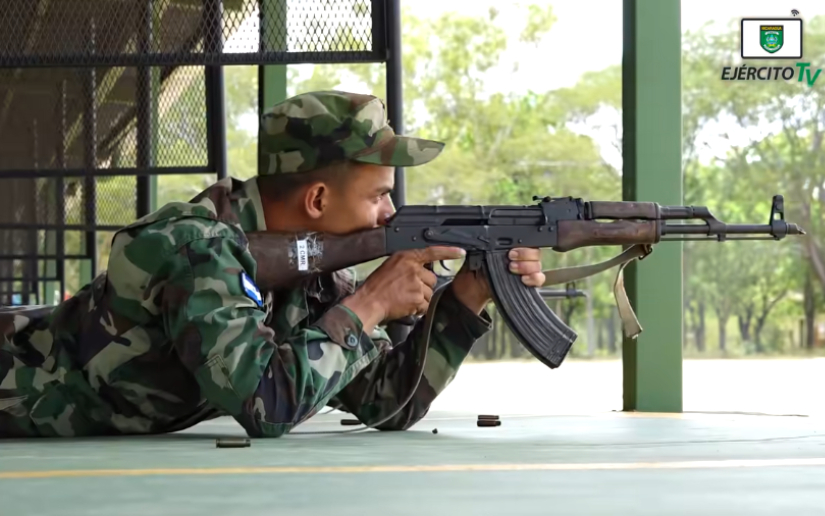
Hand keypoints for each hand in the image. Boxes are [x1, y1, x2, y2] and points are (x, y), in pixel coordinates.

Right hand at [341, 246, 465, 332]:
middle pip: (432, 279)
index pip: (432, 251)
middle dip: (423, 287)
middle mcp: (413, 268)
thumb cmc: (376, 286)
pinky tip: (406, 306)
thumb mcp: (390, 266)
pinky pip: (426, 305)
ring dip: (420, 299)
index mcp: (406, 257)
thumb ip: (407, 265)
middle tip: (407, 291)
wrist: (368, 302)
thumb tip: (421, 270)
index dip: (449, 251)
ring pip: (429, 293)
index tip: (461, 252)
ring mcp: (416, 283)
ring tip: (404, 299)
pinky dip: (418, 309)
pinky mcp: (417, 297)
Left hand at [451, 248, 544, 312]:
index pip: (528, 241)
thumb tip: (485, 240)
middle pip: (536, 252)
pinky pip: (539, 279)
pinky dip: (534, 278)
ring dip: (526, 266)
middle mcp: (523, 257)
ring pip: (537, 265)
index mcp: (513, 246)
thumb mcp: (480, 252)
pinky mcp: (529, 283)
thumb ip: (488, 245)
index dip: (522, 245)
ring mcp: (527, 270)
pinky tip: (523, 279)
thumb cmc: (478, 267)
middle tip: (510, 258)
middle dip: (525, 254)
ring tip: (512, 269)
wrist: (474, 287)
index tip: (510, 251)